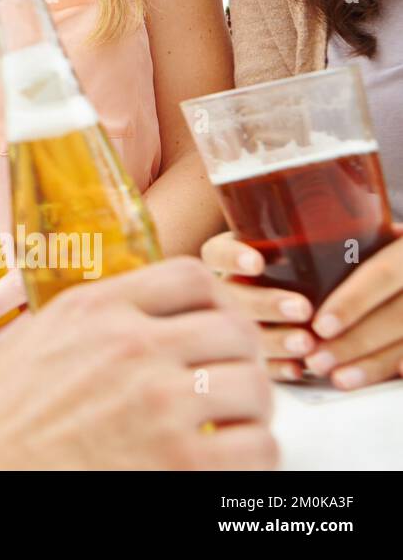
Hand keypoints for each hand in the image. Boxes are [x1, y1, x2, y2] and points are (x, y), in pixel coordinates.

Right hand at [0, 258, 275, 469]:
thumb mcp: (26, 344)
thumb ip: (79, 326)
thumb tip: (115, 325)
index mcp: (93, 308)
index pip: (190, 277)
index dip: (215, 301)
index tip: (215, 326)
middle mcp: (132, 344)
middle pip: (233, 329)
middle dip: (240, 357)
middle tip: (231, 383)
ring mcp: (158, 401)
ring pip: (254, 386)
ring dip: (250, 410)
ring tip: (231, 427)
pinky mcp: (177, 461)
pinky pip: (257, 447)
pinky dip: (252, 456)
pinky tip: (226, 462)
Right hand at [200, 229, 320, 381]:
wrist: (298, 304)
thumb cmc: (312, 265)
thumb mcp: (305, 244)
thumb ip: (326, 237)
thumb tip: (390, 231)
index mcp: (231, 256)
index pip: (216, 252)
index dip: (232, 257)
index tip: (257, 261)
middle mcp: (225, 287)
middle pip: (229, 296)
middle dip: (265, 302)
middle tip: (301, 307)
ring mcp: (231, 321)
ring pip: (241, 331)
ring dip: (274, 338)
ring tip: (307, 343)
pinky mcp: (243, 353)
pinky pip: (254, 363)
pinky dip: (278, 367)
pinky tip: (299, 369)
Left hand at [300, 226, 402, 389]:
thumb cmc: (367, 241)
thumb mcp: (353, 232)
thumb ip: (328, 245)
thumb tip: (260, 264)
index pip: (381, 274)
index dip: (352, 302)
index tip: (319, 326)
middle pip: (397, 314)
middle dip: (354, 343)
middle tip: (315, 362)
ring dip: (373, 363)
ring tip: (338, 379)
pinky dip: (399, 366)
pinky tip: (392, 380)